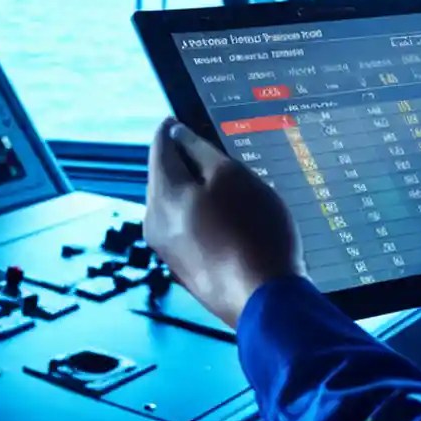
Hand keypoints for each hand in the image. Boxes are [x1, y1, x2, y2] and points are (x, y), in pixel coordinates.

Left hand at [144, 118, 305, 327]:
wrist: (265, 300)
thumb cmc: (254, 233)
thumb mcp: (233, 176)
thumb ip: (200, 149)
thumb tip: (177, 132)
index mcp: (162, 195)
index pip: (159, 146)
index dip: (174, 128)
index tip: (187, 120)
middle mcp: (155, 222)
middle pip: (166, 177)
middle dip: (190, 165)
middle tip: (225, 159)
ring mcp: (167, 249)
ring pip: (179, 205)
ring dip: (201, 194)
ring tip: (237, 195)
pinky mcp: (185, 269)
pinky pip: (189, 231)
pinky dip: (206, 220)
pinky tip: (235, 225)